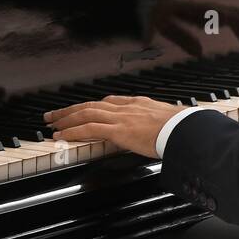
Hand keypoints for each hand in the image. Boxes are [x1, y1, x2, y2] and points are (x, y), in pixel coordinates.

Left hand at [44, 95, 181, 158]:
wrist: (185, 129)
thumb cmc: (182, 128)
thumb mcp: (167, 121)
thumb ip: (157, 124)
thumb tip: (158, 133)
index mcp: (138, 103)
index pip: (109, 102)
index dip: (92, 106)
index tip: (82, 109)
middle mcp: (126, 107)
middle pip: (91, 105)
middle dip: (70, 110)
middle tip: (54, 115)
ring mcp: (121, 117)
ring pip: (85, 113)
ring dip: (66, 119)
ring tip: (52, 124)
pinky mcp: (118, 129)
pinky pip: (89, 128)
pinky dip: (72, 131)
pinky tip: (62, 136)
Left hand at [149, 0, 238, 56]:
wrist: (153, 1)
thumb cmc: (157, 13)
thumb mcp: (164, 25)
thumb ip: (179, 37)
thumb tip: (199, 54)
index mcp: (201, 8)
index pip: (229, 17)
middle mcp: (212, 7)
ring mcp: (213, 10)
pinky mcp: (213, 15)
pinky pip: (236, 20)